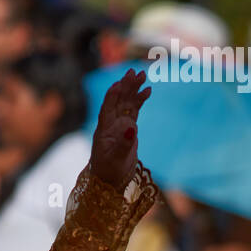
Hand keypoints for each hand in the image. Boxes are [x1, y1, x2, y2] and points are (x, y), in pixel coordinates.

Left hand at [90, 68, 150, 191]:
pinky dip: (139, 100)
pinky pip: (134, 110)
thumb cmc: (109, 172)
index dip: (112, 96)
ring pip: (126, 103)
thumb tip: (131, 129)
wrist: (110, 179)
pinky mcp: (127, 128)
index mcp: (103, 130)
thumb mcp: (116, 160)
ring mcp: (119, 124)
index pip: (107, 109)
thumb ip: (124, 144)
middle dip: (125, 86)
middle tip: (134, 71)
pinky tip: (147, 91)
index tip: (119, 84)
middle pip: (117, 101)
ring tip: (142, 75)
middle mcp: (110, 124)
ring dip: (133, 89)